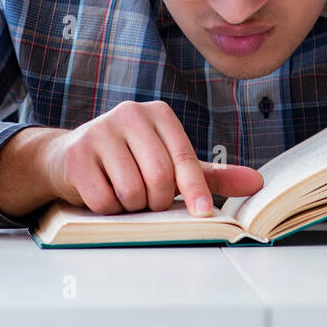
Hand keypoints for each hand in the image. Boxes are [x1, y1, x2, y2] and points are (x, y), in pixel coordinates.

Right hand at [35, 100, 262, 216]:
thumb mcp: (170, 164)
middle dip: (156, 201)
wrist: (70, 156)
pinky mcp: (76, 154)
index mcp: (158, 113)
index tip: (204, 213)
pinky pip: (103, 199)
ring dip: (131, 207)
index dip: (195, 189)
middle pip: (159, 177)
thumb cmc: (129, 161)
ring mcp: (100, 131)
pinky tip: (103, 194)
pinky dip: (107, 209)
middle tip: (148, 200)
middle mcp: (130, 114)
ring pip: (131, 191)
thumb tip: (256, 183)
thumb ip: (210, 175)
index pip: (184, 157)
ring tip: (125, 196)